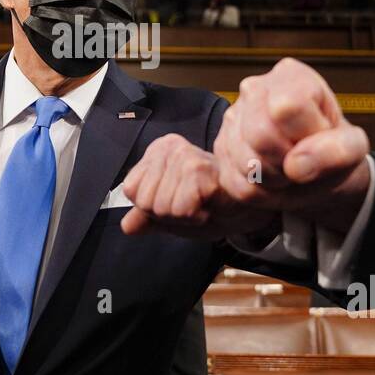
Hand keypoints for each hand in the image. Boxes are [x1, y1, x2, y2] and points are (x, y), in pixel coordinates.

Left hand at [120, 134, 273, 240]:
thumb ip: (147, 217)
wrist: (247, 206)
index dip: (153, 208)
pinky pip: (180, 209)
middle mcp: (168, 147)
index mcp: (157, 151)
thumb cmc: (211, 204)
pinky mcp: (198, 170)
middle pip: (145, 202)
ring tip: (201, 204)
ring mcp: (183, 156)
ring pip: (162, 208)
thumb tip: (127, 226)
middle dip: (168, 214)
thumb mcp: (173, 211)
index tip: (178, 200)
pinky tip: (209, 205)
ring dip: (183, 216)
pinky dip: (195, 216)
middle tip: (192, 204)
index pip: (132, 192)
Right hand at [212, 58, 370, 233]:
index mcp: (290, 76)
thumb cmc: (331, 148)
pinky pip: (238, 184)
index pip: (288, 107)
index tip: (318, 138)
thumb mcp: (353, 147)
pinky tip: (271, 177)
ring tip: (288, 168)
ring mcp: (232, 120)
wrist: (314, 168)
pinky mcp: (219, 152)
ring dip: (276, 179)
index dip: (307, 135)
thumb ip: (339, 150)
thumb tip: (296, 165)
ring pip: (247, 163)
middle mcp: (254, 90)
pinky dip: (261, 191)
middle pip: (261, 135)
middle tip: (302, 159)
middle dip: (288, 159)